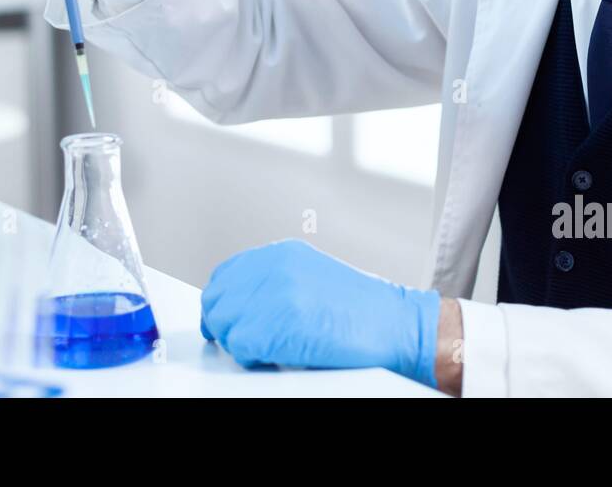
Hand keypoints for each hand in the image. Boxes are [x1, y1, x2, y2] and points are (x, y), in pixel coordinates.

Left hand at [199, 239, 441, 386]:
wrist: (394, 323)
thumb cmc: (362, 308)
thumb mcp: (311, 274)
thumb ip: (275, 280)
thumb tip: (242, 302)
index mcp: (280, 253)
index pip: (226, 275)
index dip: (222, 302)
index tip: (223, 320)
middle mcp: (273, 267)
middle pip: (218, 299)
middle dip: (225, 324)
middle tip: (243, 342)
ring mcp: (273, 294)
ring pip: (224, 324)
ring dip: (239, 342)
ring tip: (267, 349)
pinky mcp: (276, 325)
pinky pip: (240, 346)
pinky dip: (252, 358)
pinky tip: (275, 357)